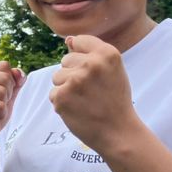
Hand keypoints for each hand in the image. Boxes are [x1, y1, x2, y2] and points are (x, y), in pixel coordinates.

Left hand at [50, 35, 141, 153]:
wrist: (118, 132)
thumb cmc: (114, 100)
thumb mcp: (112, 71)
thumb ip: (91, 53)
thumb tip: (68, 39)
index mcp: (107, 53)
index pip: (79, 41)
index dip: (83, 57)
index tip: (93, 72)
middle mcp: (91, 63)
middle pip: (66, 60)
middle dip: (73, 74)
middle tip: (91, 91)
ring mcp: (75, 80)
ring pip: (57, 77)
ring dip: (66, 88)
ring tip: (84, 100)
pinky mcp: (62, 96)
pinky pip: (53, 93)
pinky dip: (62, 103)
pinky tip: (77, 109)